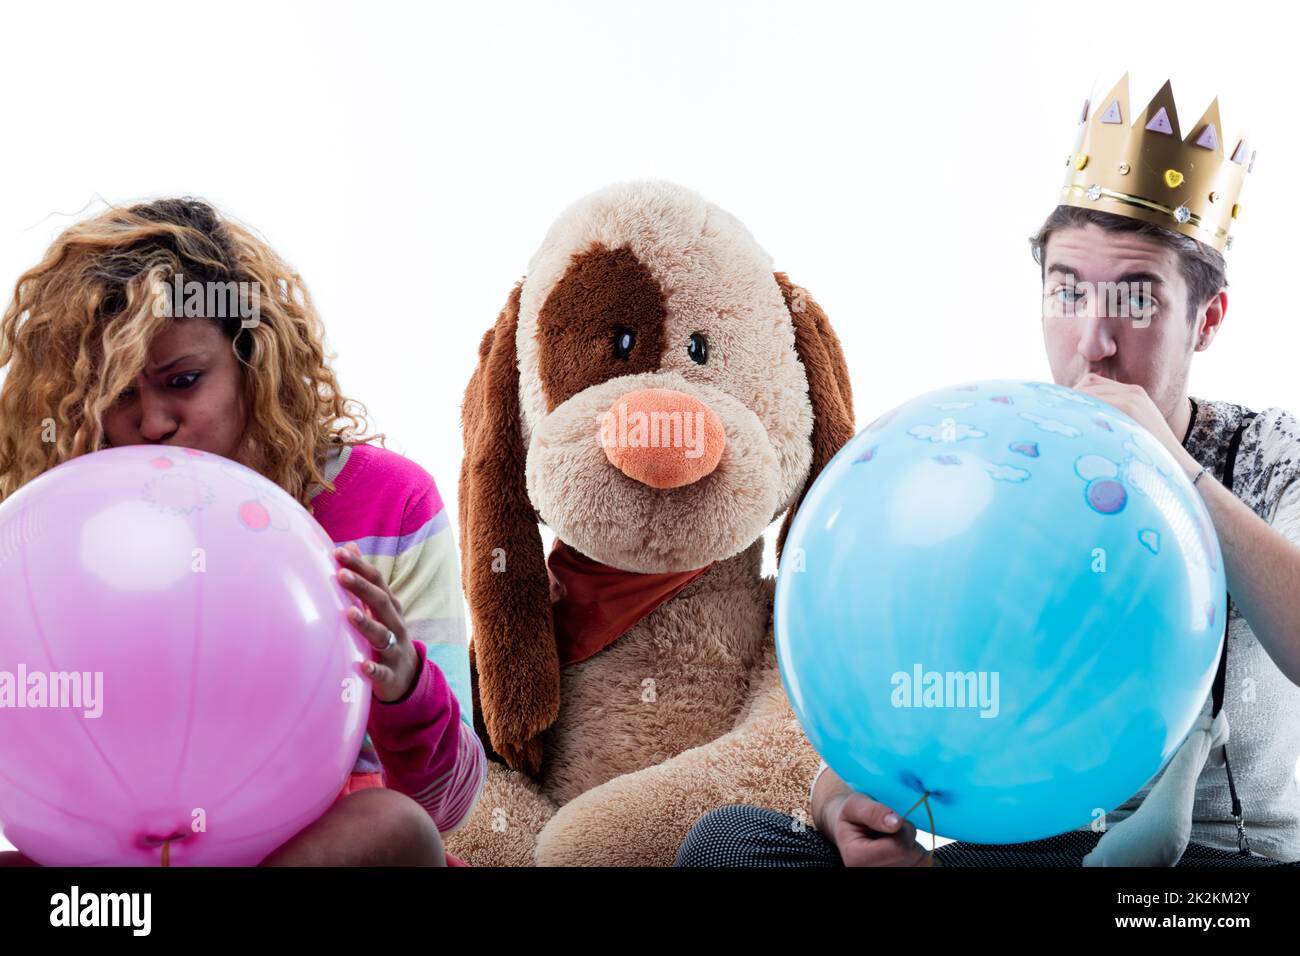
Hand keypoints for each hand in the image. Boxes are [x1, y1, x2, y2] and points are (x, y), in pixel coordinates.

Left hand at [334, 542, 419, 702]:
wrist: (407, 677)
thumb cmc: (386, 635)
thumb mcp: (379, 607)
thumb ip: (364, 579)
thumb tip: (349, 546)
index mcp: (390, 607)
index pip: (377, 581)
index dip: (360, 566)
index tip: (339, 552)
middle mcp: (395, 624)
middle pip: (380, 602)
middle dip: (362, 588)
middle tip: (341, 575)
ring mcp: (394, 649)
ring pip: (382, 635)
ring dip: (367, 624)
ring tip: (350, 614)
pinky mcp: (390, 675)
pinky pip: (383, 672)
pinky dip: (374, 669)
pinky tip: (362, 666)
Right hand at [823, 792, 935, 866]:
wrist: (849, 830)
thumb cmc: (852, 816)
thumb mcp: (855, 805)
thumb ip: (873, 812)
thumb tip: (895, 823)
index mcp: (856, 858)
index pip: (897, 848)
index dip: (902, 830)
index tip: (892, 821)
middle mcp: (870, 872)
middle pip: (910, 856)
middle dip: (907, 837)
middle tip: (890, 830)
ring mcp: (887, 876)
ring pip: (920, 862)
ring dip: (912, 846)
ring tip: (893, 839)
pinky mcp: (900, 876)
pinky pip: (924, 865)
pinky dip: (917, 854)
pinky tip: (900, 849)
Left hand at [1071, 373, 1196, 473]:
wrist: (1178, 468)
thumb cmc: (1148, 455)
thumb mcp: (1130, 429)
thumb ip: (1110, 417)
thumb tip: (1073, 421)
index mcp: (1133, 393)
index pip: (1091, 382)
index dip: (1073, 396)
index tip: (1060, 413)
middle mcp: (1132, 392)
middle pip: (1085, 386)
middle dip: (1067, 402)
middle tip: (1053, 421)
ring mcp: (1131, 399)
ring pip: (1086, 395)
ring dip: (1070, 410)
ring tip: (1060, 429)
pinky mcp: (1129, 409)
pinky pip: (1093, 405)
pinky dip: (1079, 415)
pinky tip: (1072, 433)